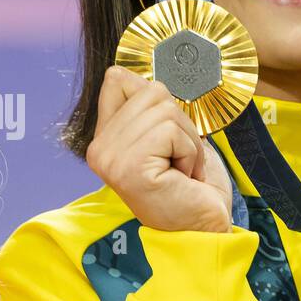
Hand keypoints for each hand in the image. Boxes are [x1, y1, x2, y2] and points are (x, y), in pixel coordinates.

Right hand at [85, 67, 232, 232]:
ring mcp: (110, 158)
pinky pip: (173, 133)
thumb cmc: (189, 185)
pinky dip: (190, 154)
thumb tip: (137, 72)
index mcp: (102, 138)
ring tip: (181, 171)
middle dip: (180, 124)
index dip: (154, 100)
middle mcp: (98, 148)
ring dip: (187, 142)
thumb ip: (148, 105)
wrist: (202, 228)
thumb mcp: (166, 134)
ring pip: (166, 110)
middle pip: (151, 91)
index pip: (117, 78)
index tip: (165, 140)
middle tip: (178, 160)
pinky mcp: (130, 167)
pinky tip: (181, 178)